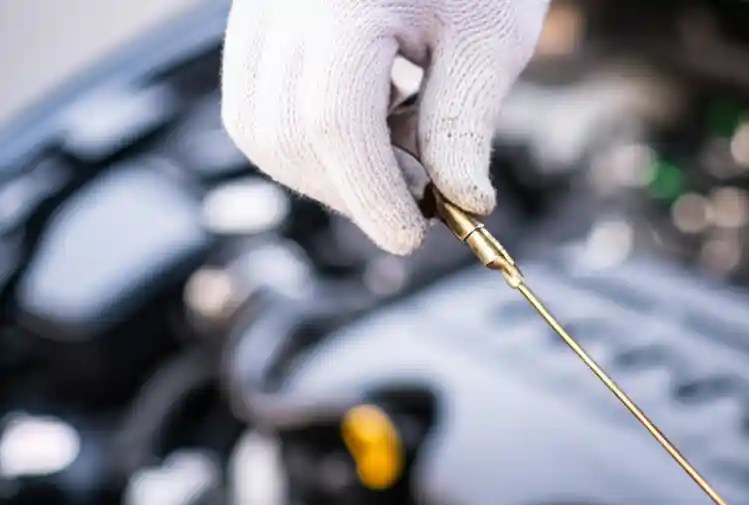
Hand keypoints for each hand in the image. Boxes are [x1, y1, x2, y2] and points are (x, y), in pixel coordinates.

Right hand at [221, 0, 549, 254]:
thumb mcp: (492, 40)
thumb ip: (465, 124)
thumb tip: (461, 203)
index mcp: (345, 2)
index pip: (335, 123)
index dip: (372, 195)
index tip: (412, 237)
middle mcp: (282, 2)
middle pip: (283, 133)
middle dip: (348, 190)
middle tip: (413, 204)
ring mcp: (257, 8)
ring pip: (255, 125)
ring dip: (323, 171)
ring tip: (398, 153)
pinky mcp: (255, 20)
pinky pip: (255, 101)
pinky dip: (306, 138)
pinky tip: (372, 122)